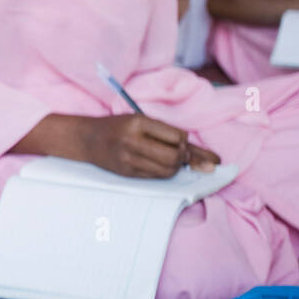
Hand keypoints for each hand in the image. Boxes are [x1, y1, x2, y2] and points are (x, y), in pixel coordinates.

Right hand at [80, 114, 219, 178]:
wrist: (86, 139)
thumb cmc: (119, 127)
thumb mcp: (143, 121)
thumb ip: (173, 135)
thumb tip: (212, 160)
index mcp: (137, 122)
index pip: (177, 137)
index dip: (183, 141)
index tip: (177, 140)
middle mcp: (131, 141)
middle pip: (175, 157)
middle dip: (182, 157)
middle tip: (176, 153)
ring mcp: (128, 159)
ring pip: (168, 170)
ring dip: (174, 166)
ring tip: (165, 158)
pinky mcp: (127, 173)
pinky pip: (156, 177)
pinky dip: (162, 172)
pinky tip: (153, 164)